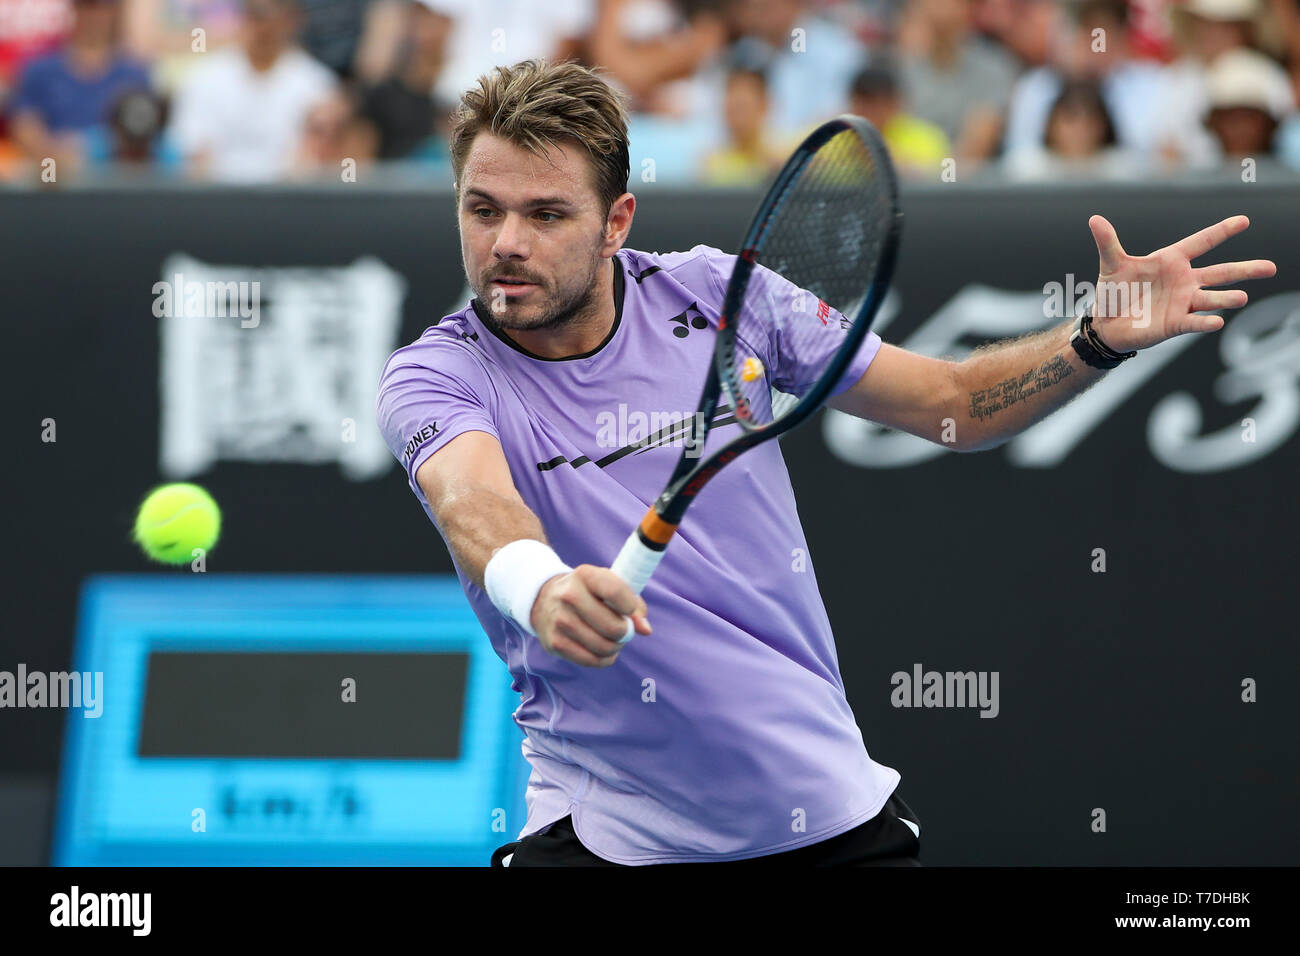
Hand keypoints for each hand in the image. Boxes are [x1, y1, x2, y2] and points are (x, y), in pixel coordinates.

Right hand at [530, 565, 650, 667]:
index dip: (630, 606)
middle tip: (624, 629)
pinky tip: (603, 650)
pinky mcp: (555, 643)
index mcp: (585, 575)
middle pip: (613, 627)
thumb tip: (645, 630)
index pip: (616, 592)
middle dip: (625, 632)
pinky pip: (592, 661)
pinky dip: (605, 658)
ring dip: (616, 647)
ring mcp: (560, 621)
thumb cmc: (588, 592)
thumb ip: (634, 604)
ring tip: (613, 639)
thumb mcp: (609, 585)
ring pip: (604, 647)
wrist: (545, 600)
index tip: (628, 609)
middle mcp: (569, 595)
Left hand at [1087, 214, 1276, 352]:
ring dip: (1227, 297)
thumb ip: (1108, 243)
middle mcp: (1185, 281)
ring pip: (1212, 298)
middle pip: (1220, 272)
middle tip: (1271, 267)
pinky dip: (1205, 322)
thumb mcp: (1111, 265)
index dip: (1222, 231)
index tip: (1244, 220)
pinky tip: (1217, 322)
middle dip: (1245, 269)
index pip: (1201, 242)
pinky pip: (1194, 322)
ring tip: (1242, 297)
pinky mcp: (1176, 323)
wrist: (1106, 323)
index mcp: (1172, 261)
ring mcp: (1183, 303)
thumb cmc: (1115, 290)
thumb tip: (1094, 220)